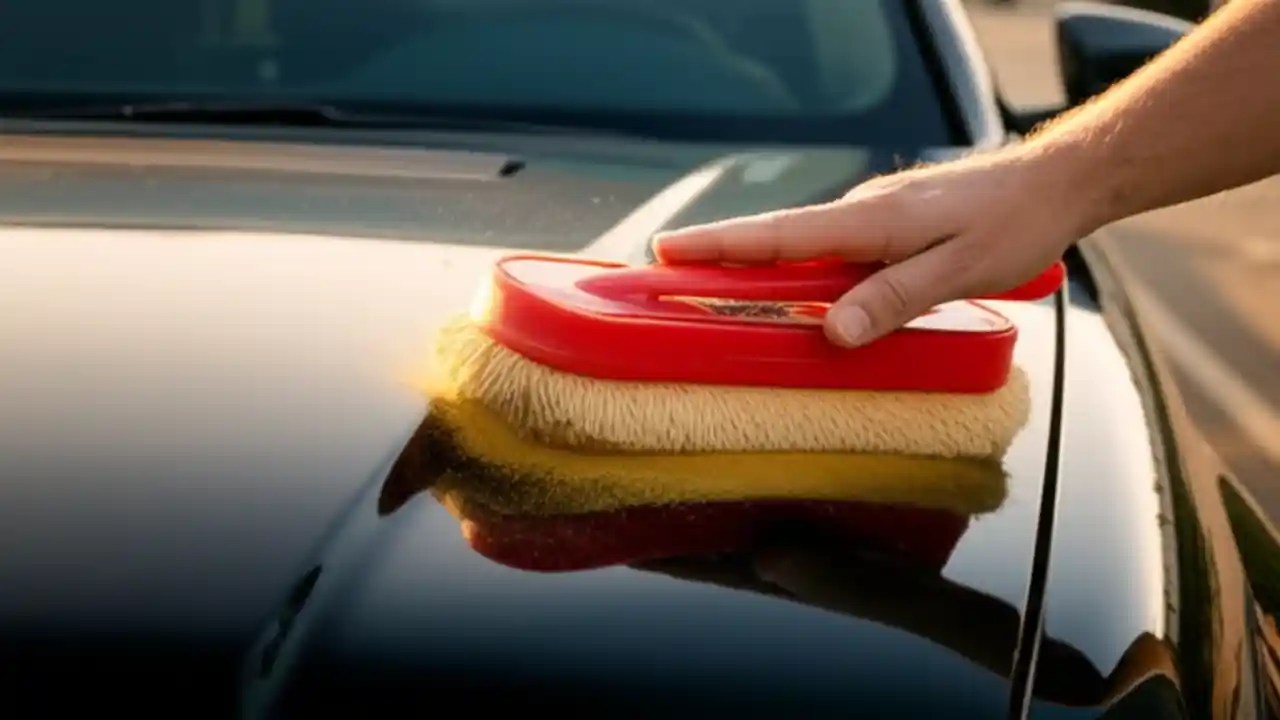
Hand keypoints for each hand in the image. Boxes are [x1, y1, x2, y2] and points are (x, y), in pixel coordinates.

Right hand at [651, 147, 1095, 347]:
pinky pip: (832, 252)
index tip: (668, 252)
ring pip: (805, 248)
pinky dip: (801, 270)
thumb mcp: (958, 270)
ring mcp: (874, 218)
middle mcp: (863, 213)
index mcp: (871, 221)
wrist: (1056, 182)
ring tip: (714, 290)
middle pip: (778, 241)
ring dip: (758, 266)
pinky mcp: (888, 228)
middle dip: (719, 256)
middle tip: (666, 274)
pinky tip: (800, 294)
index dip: (720, 245)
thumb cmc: (1013, 223)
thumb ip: (894, 298)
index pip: (780, 236)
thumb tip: (833, 331)